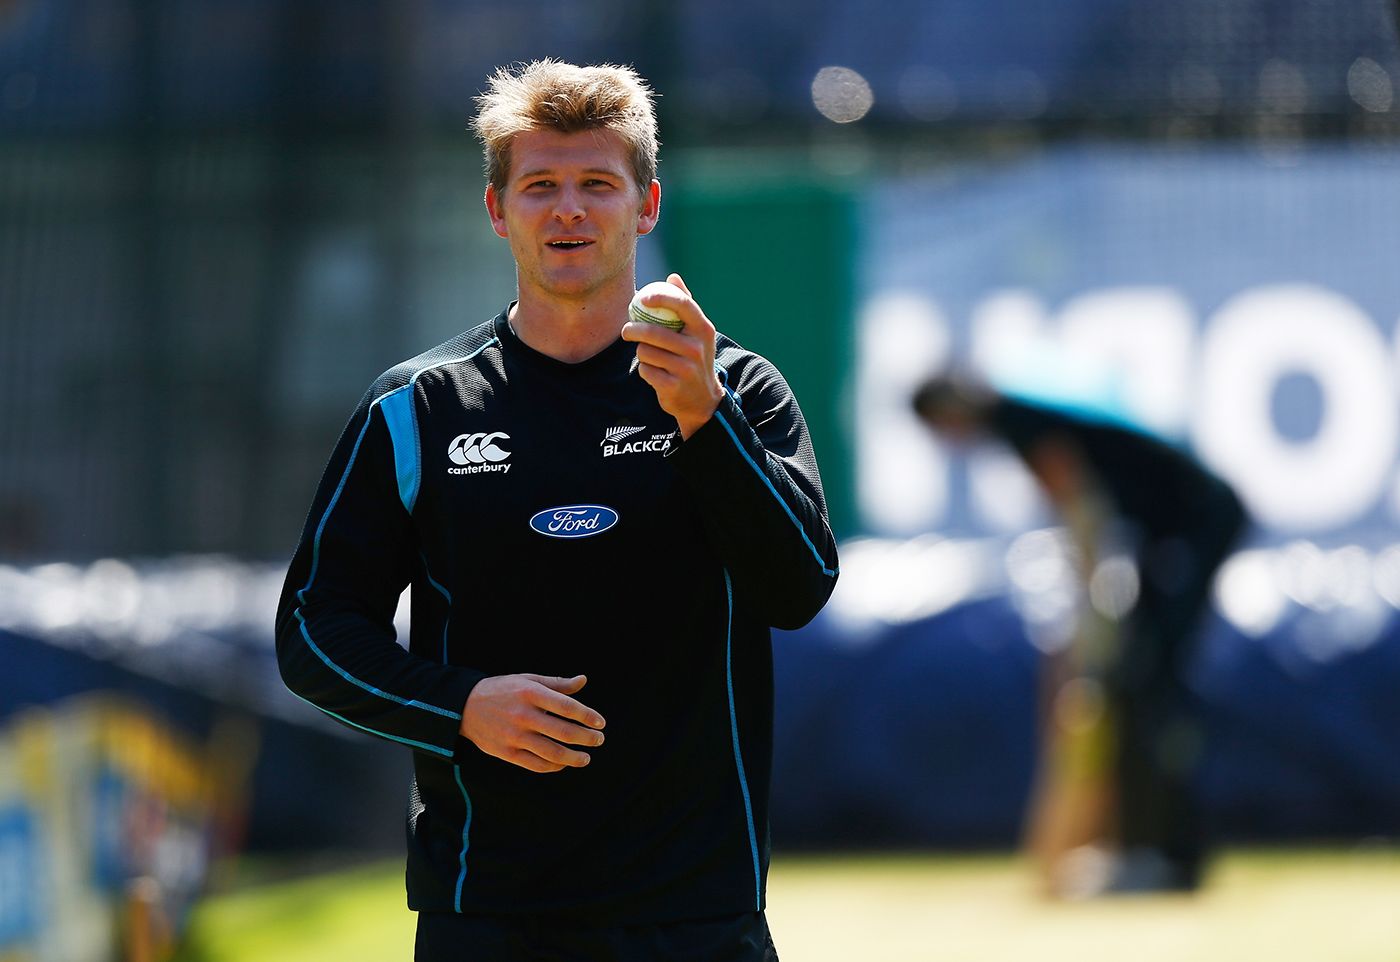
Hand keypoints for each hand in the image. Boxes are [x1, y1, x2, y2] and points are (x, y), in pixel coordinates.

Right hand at [460, 673, 605, 773]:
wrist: (464, 707)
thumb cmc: (502, 690)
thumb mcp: (527, 680)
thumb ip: (557, 683)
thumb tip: (583, 680)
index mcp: (530, 693)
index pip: (567, 707)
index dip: (587, 716)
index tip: (601, 723)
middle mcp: (523, 715)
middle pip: (563, 732)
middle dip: (587, 738)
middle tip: (599, 740)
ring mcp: (514, 736)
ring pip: (552, 753)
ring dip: (574, 758)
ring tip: (586, 757)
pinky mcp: (507, 753)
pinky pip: (536, 764)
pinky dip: (554, 766)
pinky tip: (563, 763)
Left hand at [621, 272, 724, 438]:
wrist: (703, 400)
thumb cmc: (694, 358)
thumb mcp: (696, 333)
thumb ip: (685, 305)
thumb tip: (672, 277)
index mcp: (703, 330)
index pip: (682, 305)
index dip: (660, 297)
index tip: (641, 298)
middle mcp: (697, 349)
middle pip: (654, 332)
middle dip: (633, 330)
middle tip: (626, 331)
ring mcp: (686, 369)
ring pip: (647, 353)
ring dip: (642, 353)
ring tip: (649, 356)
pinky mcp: (674, 387)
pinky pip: (646, 371)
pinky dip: (645, 371)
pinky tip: (655, 373)